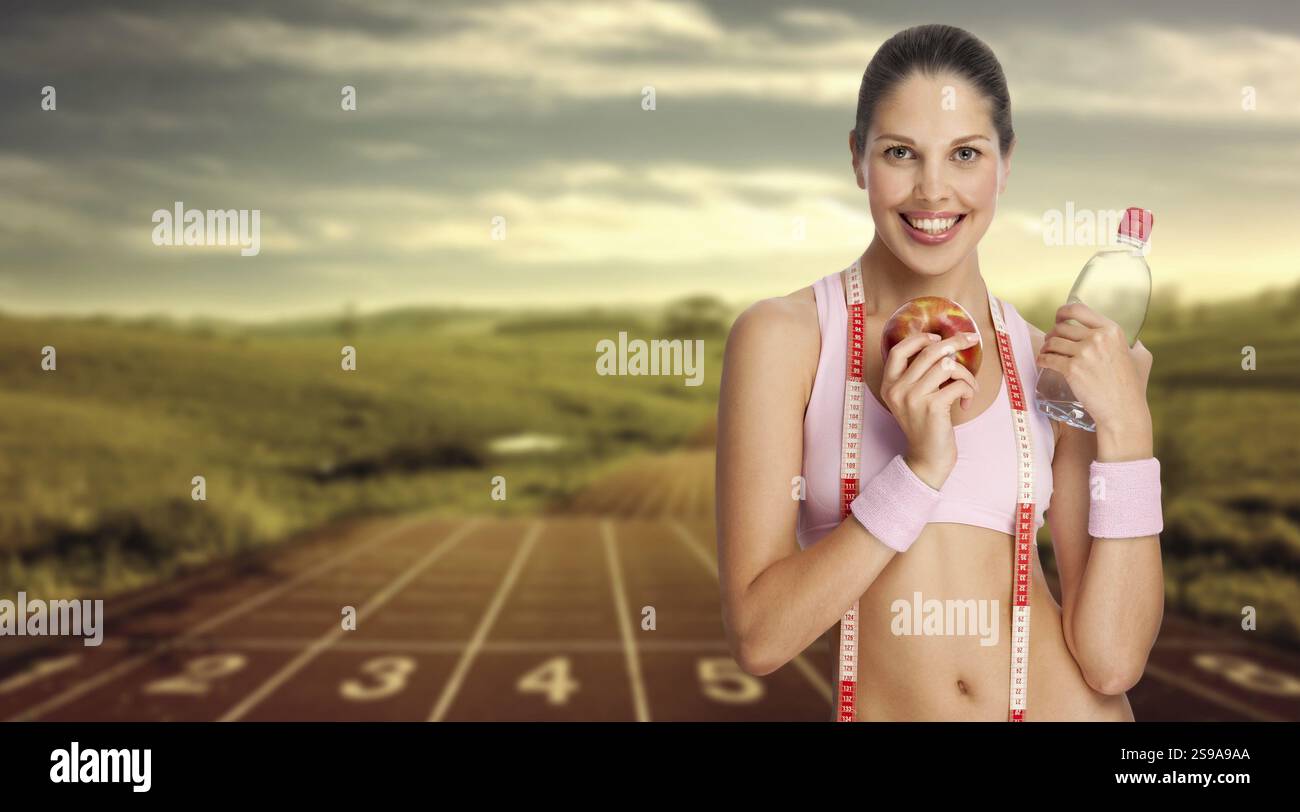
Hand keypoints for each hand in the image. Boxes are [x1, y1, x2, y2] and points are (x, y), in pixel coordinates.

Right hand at [880, 330, 980, 488]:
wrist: (927, 458)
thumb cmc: (926, 426)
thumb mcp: (912, 399)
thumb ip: (918, 375)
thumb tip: (943, 345)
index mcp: (889, 385)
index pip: (899, 350)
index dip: (920, 338)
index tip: (939, 336)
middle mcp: (897, 389)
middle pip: (929, 352)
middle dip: (955, 342)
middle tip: (972, 339)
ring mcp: (913, 398)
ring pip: (947, 366)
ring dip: (966, 375)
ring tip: (969, 388)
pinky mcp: (932, 407)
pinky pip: (958, 384)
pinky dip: (969, 391)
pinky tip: (966, 404)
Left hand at [1035, 301, 1153, 435]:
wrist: (1123, 411)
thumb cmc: (1133, 387)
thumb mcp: (1142, 359)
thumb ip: (1136, 346)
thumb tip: (1135, 341)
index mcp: (1112, 330)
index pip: (1079, 309)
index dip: (1063, 311)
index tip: (1059, 317)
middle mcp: (1097, 338)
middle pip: (1062, 327)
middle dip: (1053, 333)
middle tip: (1052, 341)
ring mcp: (1084, 354)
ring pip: (1052, 342)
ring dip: (1046, 346)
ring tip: (1046, 352)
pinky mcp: (1072, 370)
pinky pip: (1048, 358)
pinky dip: (1041, 359)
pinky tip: (1042, 362)